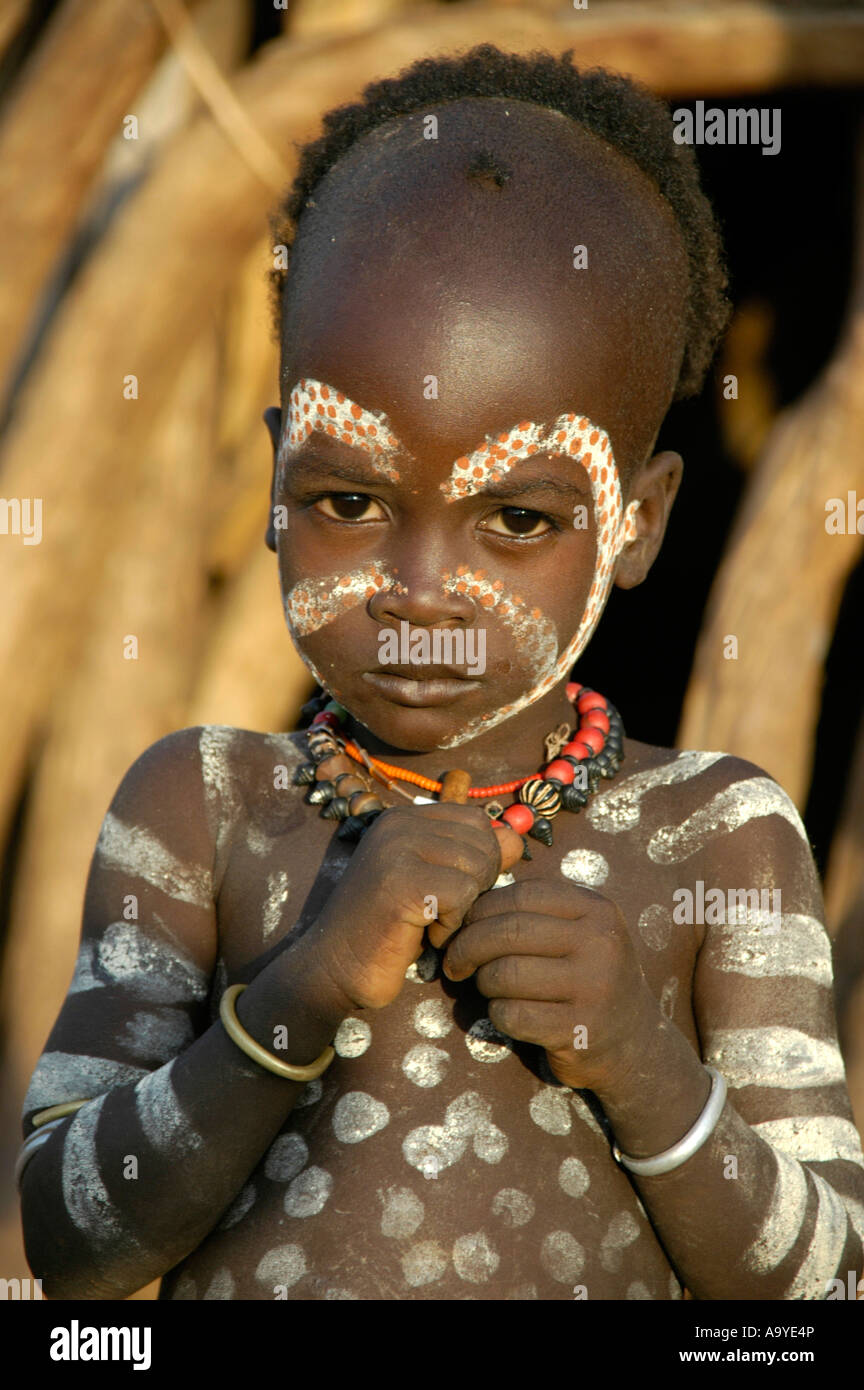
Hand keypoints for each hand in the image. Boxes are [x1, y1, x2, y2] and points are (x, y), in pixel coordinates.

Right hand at [299, 803, 522, 1012]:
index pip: (478, 821)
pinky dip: (451, 925)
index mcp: (404, 818)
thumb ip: (474, 857)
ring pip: (477, 868)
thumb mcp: (435, 884)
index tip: (446, 891)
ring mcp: (397, 849)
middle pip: (484, 843)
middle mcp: (399, 823)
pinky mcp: (402, 881)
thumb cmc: (388, 930)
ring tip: (427, 922)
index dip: (479, 862)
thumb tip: (516, 839)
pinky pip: (463, 894)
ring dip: (462, 909)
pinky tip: (424, 935)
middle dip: (474, 886)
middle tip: (436, 911)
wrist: (334, 967)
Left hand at [433, 878, 661, 1093]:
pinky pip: (512, 1014)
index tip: (463, 928)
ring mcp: (593, 988)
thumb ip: (535, 912)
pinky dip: (497, 1014)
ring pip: (505, 974)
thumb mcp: (578, 932)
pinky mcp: (578, 1029)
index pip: (522, 895)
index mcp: (596, 910)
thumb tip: (466, 903)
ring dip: (483, 982)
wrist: (632, 1043)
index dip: (481, 910)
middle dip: (468, 946)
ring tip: (488, 987)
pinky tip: (507, 1013)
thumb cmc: (586, 978)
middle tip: (455, 962)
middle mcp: (600, 943)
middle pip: (509, 932)